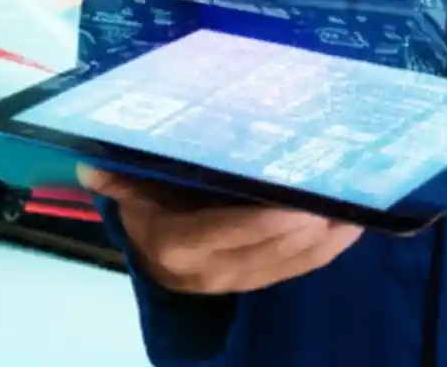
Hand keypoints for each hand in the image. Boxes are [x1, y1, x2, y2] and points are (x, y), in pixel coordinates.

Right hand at [78, 165, 362, 294]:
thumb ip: (118, 179)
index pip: (220, 233)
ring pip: (288, 263)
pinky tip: (350, 227)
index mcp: (174, 244)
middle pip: (265, 250)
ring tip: (356, 209)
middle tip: (338, 195)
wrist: (151, 253)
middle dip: (306, 228)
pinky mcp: (258, 282)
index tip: (296, 204)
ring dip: (326, 240)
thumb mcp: (129, 192)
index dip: (259, 223)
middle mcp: (208, 270)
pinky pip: (297, 270)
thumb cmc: (147, 208)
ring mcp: (236, 280)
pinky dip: (327, 251)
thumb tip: (90, 164)